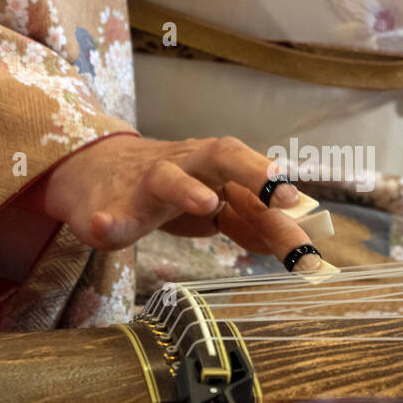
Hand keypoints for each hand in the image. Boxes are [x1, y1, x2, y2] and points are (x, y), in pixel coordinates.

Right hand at [23, 134, 322, 269]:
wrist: (95, 172)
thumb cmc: (171, 189)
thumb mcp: (216, 205)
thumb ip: (254, 224)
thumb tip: (296, 246)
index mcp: (218, 167)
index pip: (257, 181)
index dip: (284, 199)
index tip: (307, 210)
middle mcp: (187, 166)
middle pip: (223, 156)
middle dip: (254, 172)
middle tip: (281, 195)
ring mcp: (147, 184)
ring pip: (167, 178)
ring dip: (187, 189)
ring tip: (206, 203)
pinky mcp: (111, 207)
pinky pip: (108, 214)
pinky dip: (107, 221)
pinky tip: (104, 227)